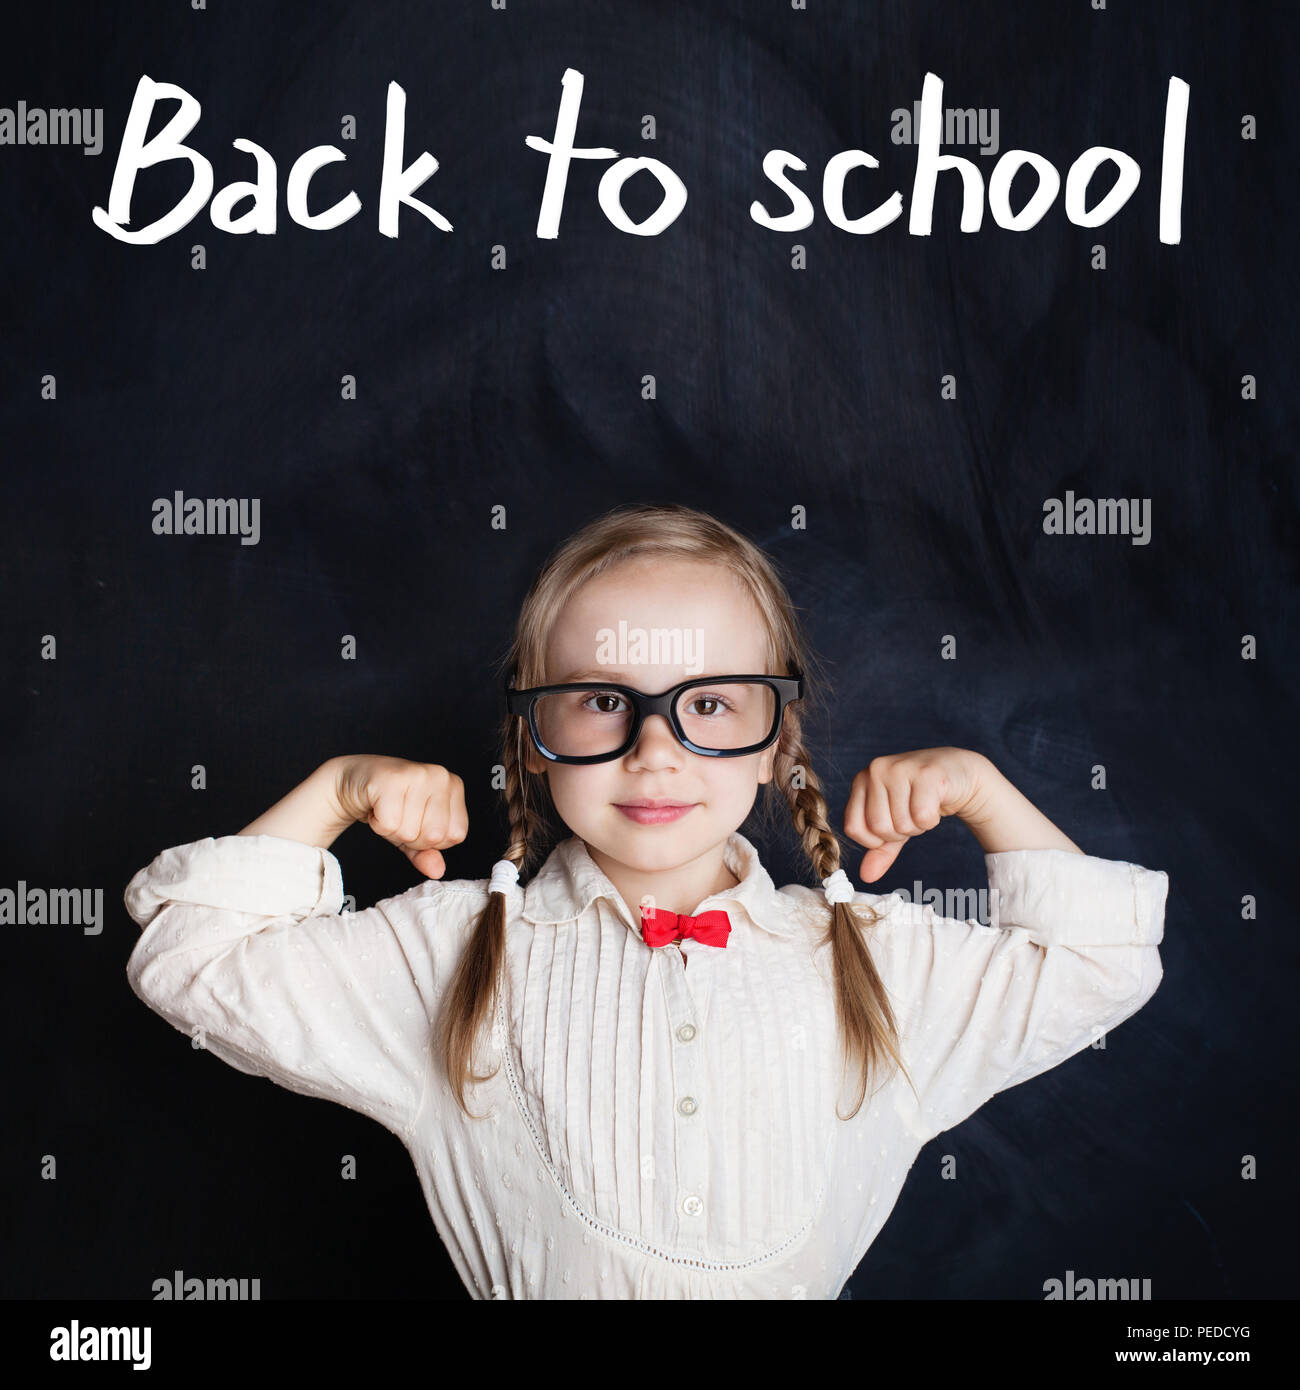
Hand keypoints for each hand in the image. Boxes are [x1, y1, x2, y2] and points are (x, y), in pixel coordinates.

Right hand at [333, 755, 467, 878]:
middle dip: (410, 836)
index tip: (414, 821)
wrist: (353, 781)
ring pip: (409, 832)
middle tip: (398, 816)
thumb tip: (437, 871)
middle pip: (434, 836)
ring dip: (391, 829)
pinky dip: (377, 823)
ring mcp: (418, 774)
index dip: (430, 840)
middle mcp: (440, 776)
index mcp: (454, 786)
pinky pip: (389, 824)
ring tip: (386, 809)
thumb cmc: (388, 803)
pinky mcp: (393, 779)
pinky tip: (376, 806)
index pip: (456, 835)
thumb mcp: (414, 831)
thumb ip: (427, 852)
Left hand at [843, 748, 991, 882]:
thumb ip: (880, 848)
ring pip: (902, 823)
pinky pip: (922, 816)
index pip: (854, 828)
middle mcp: (876, 770)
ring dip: (918, 825)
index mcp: (861, 780)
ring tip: (924, 806)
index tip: (892, 826)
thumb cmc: (921, 797)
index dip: (875, 839)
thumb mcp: (895, 823)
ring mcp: (900, 768)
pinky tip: (936, 802)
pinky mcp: (926, 773)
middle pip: (879, 828)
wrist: (960, 774)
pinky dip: (931, 820)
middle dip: (900, 832)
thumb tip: (866, 876)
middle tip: (912, 814)